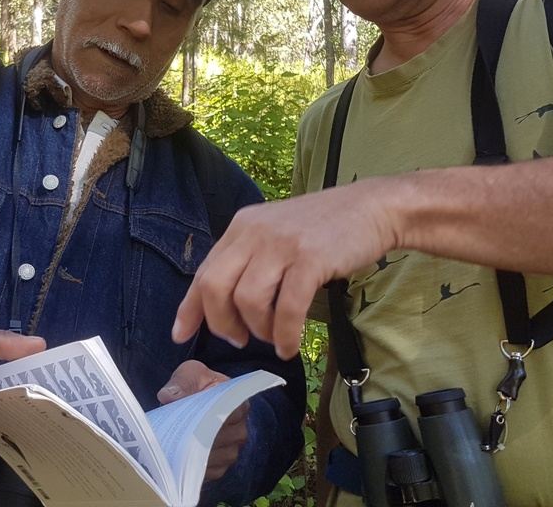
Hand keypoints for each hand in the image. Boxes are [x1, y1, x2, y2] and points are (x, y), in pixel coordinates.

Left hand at [157, 360, 248, 481]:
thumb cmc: (195, 384)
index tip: (192, 415)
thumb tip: (168, 396)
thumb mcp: (189, 374)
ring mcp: (231, 449)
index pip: (231, 412)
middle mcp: (239, 429)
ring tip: (175, 445)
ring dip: (197, 452)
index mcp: (238, 403)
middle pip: (224, 437)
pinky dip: (195, 466)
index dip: (211, 415)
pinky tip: (178, 458)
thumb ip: (181, 382)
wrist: (191, 399)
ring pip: (218, 457)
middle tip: (179, 433)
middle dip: (201, 435)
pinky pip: (210, 471)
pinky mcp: (220, 466)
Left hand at [172, 183, 398, 358]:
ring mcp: (281, 244)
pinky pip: (286, 308)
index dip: (189, 308)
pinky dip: (284, 334)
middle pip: (216, 287)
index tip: (180, 335)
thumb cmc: (324, 229)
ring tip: (273, 337)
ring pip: (248, 300)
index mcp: (241, 227)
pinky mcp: (310, 259)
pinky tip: (289, 345)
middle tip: (240, 340)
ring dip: (258, 330)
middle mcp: (254, 232)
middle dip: (222, 324)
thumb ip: (250, 261)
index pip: (204, 272)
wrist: (372, 208)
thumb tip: (225, 306)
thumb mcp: (276, 235)